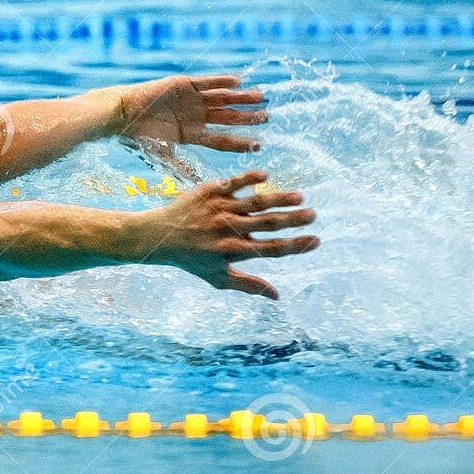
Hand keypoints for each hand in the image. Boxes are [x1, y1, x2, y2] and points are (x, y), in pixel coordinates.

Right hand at [110, 73, 267, 155]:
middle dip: (247, 117)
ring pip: (222, 98)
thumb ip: (182, 165)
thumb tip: (198, 184)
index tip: (259, 145)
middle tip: (268, 117)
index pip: (222, 139)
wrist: (122, 114)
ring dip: (240, 97)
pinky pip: (208, 82)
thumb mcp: (162, 154)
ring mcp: (192, 99)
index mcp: (192, 134)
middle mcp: (196, 116)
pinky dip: (222, 81)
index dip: (240, 142)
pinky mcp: (185, 84)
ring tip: (260, 96)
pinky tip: (238, 81)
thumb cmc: (139, 136)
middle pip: (227, 117)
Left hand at [129, 171, 317, 299]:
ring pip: (255, 203)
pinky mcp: (210, 191)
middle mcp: (227, 230)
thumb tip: (277, 297)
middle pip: (267, 225)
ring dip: (278, 199)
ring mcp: (219, 208)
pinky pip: (234, 183)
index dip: (295, 246)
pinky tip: (266, 177)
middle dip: (293, 221)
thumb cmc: (192, 259)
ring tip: (300, 197)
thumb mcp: (218, 277)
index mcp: (232, 251)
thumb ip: (248, 285)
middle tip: (314, 215)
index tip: (316, 240)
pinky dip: (249, 179)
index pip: (270, 250)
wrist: (158, 236)